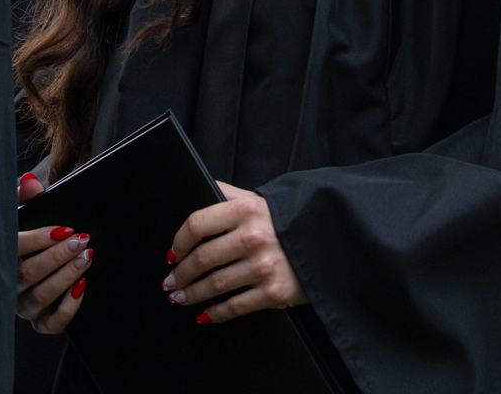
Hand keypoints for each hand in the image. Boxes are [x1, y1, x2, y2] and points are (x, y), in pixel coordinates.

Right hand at [16, 172, 91, 334]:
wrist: (32, 261)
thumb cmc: (25, 235)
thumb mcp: (21, 213)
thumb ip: (24, 196)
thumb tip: (31, 182)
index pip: (15, 249)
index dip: (39, 240)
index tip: (65, 229)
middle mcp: (7, 284)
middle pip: (28, 273)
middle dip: (58, 256)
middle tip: (81, 240)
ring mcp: (22, 306)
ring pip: (41, 296)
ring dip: (65, 277)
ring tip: (86, 258)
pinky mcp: (39, 322)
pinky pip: (52, 323)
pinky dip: (68, 308)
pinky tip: (82, 287)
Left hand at [163, 183, 306, 323]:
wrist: (330, 241)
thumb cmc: (289, 220)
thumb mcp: (261, 199)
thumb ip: (230, 194)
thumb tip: (201, 185)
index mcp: (246, 211)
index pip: (197, 224)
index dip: (178, 242)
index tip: (171, 254)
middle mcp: (253, 238)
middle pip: (202, 259)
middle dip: (180, 274)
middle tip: (169, 283)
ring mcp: (264, 267)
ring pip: (214, 285)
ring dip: (191, 295)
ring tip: (179, 298)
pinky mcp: (275, 293)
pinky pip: (236, 306)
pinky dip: (215, 313)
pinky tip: (204, 315)